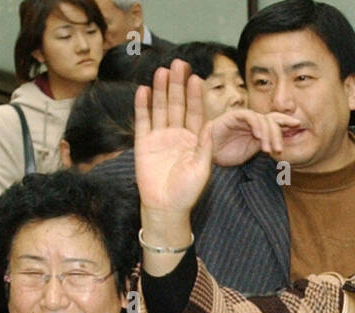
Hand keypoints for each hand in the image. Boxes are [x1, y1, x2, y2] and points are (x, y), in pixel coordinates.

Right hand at [134, 60, 214, 216]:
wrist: (165, 208)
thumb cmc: (187, 192)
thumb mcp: (202, 169)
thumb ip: (205, 146)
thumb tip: (212, 124)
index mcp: (194, 140)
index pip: (196, 112)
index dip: (195, 95)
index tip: (196, 77)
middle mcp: (177, 135)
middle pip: (177, 104)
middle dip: (178, 85)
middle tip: (178, 63)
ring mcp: (160, 138)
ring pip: (160, 108)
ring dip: (160, 90)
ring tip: (161, 71)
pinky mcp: (144, 144)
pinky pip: (143, 121)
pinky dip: (142, 106)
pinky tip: (143, 90)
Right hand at [209, 107, 292, 166]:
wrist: (208, 155)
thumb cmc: (227, 154)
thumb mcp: (251, 151)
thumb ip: (265, 144)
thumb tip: (281, 144)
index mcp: (257, 128)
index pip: (274, 121)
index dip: (286, 121)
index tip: (297, 125)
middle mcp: (252, 121)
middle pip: (271, 120)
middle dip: (277, 134)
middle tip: (279, 150)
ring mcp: (242, 117)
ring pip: (262, 119)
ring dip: (268, 134)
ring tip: (268, 150)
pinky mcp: (233, 116)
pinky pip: (249, 117)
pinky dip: (256, 125)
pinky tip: (259, 137)